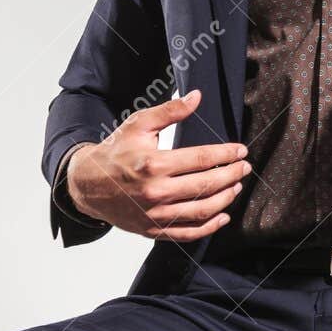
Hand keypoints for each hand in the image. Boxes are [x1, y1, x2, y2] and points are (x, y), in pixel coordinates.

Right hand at [66, 90, 250, 241]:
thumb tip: (196, 97)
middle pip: (207, 185)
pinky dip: (209, 227)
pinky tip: (222, 216)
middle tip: (244, 168)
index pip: (202, 159)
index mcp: (154, 164)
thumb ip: (169, 111)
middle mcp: (156, 192)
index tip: (240, 151)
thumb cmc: (115, 152)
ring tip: (236, 187)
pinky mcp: (153, 230)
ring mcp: (155, 214)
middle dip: (232, 175)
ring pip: (202, 210)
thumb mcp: (138, 125)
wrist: (88, 184)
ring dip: (225, 199)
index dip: (226, 154)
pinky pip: (188, 233)